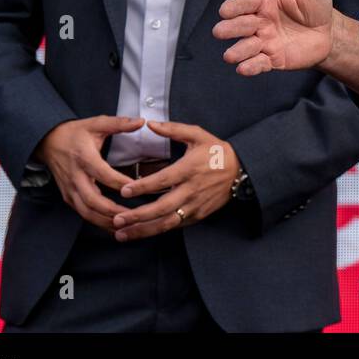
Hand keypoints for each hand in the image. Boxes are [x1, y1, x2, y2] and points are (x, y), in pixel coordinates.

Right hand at [34, 115, 145, 231]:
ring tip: (128, 226)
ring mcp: (70, 190)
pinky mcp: (68, 197)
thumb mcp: (96, 123)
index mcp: (84, 158)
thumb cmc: (75, 133)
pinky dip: (99, 222)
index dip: (122, 183)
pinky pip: (84, 214)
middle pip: (93, 200)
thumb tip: (142, 121)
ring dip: (106, 221)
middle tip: (135, 215)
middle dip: (114, 211)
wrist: (47, 142)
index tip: (140, 187)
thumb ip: (119, 123)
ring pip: (87, 212)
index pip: (104, 174)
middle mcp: (75, 177)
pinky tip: (116, 226)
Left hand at [110, 121, 239, 240]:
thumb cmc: (217, 151)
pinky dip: (157, 231)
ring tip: (122, 234)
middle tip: (117, 219)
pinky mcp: (198, 215)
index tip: (123, 191)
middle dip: (138, 216)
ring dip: (143, 230)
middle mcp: (191, 190)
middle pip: (161, 208)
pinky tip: (140, 233)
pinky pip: (176, 225)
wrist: (241, 170)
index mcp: (189, 169)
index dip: (142, 187)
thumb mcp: (198, 135)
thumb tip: (149, 123)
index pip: (162, 181)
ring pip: (166, 223)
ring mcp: (195, 205)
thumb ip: (173, 129)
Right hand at [214, 0, 333, 74]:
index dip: (232, 7)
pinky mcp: (272, 59)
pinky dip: (249, 67)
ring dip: (237, 51)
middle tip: (223, 31)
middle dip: (229, 29)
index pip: (241, 3)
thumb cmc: (314, 3)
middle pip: (237, 25)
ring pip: (243, 47)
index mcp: (262, 1)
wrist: (330, 31)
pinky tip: (244, 67)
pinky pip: (257, 64)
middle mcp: (258, 21)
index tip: (225, 11)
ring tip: (232, 55)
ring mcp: (263, 41)